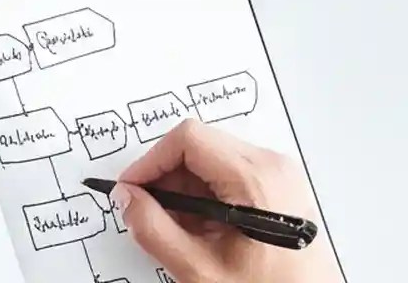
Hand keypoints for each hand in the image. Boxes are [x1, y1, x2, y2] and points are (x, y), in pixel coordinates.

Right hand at [114, 120, 341, 282]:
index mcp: (255, 178)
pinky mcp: (279, 186)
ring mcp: (279, 174)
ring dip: (185, 189)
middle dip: (166, 178)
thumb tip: (128, 199)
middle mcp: (272, 166)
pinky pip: (230, 174)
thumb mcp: (200, 269)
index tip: (132, 187)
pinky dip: (207, 195)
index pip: (188, 139)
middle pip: (199, 146)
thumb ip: (154, 230)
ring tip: (181, 231)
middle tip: (148, 212)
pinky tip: (203, 230)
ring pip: (212, 159)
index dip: (151, 161)